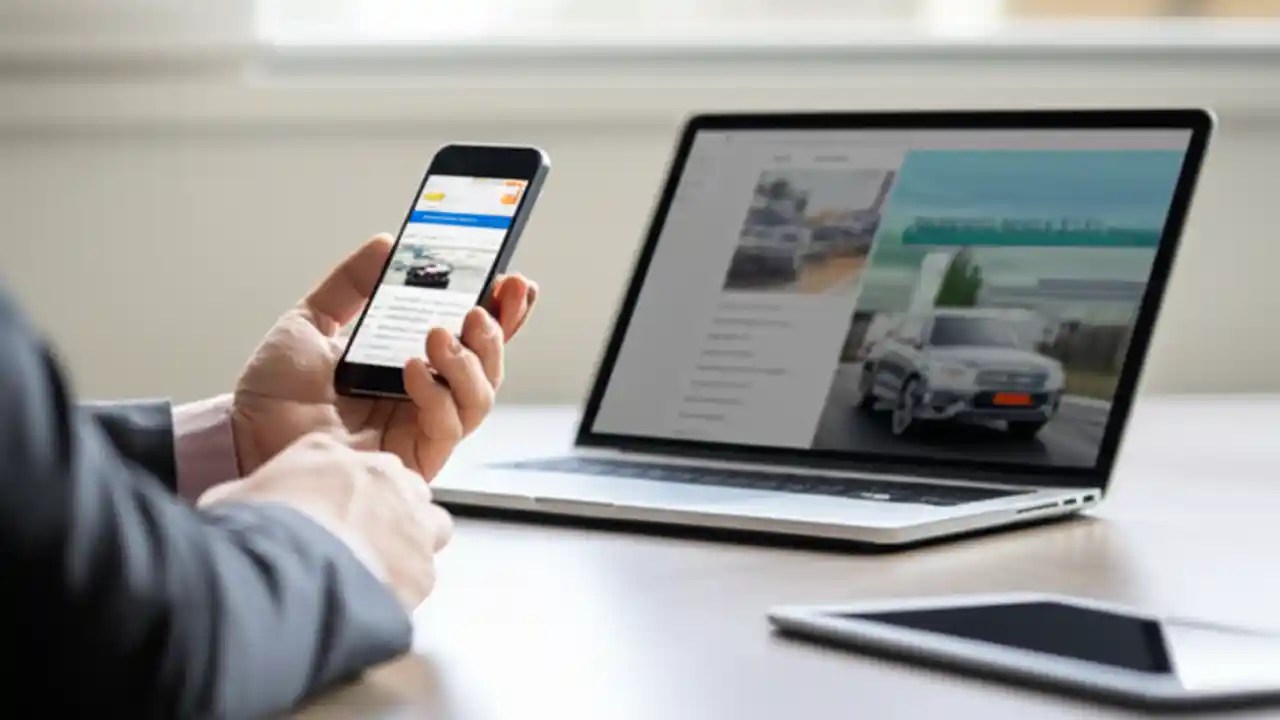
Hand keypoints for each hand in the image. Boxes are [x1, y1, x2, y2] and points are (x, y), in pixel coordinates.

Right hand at [200, 432, 451, 608]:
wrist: (288, 575)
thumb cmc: (257, 534)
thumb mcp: (230, 501)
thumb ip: (240, 496)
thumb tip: (228, 506)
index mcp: (329, 452)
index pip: (350, 463)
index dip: (343, 493)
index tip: (330, 514)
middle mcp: (381, 475)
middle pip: (397, 487)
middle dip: (384, 512)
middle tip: (354, 543)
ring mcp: (409, 518)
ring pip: (427, 524)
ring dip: (408, 543)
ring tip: (375, 572)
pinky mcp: (423, 565)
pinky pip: (423, 574)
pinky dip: (405, 588)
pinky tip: (375, 602)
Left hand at [230, 234, 537, 477]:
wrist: (244, 437)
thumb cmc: (275, 393)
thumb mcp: (311, 321)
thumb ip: (350, 284)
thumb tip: (388, 244)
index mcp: (411, 362)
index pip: (470, 335)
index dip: (501, 311)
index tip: (512, 281)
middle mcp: (425, 396)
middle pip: (489, 365)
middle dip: (498, 332)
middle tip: (482, 305)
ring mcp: (421, 429)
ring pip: (480, 397)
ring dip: (470, 361)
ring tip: (440, 333)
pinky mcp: (414, 459)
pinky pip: (447, 426)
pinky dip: (437, 394)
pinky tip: (414, 369)